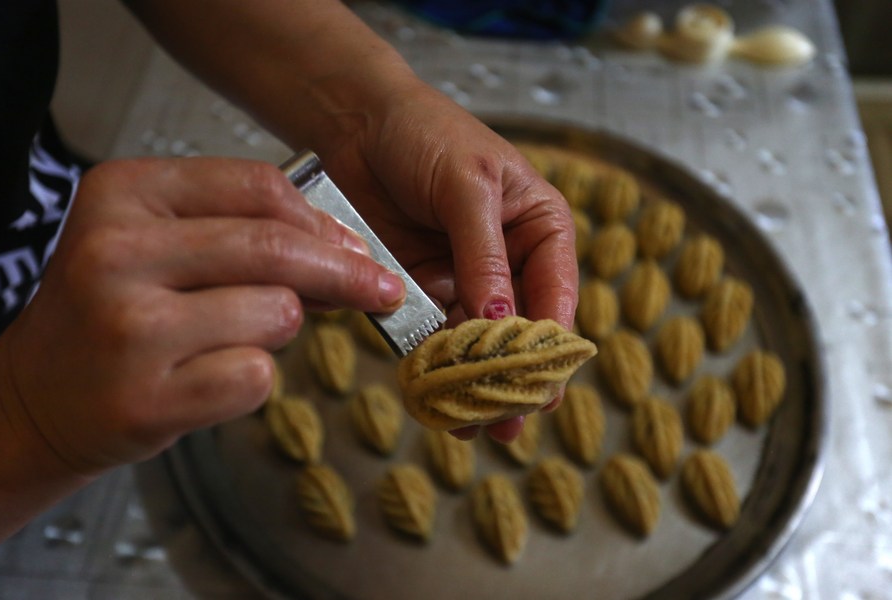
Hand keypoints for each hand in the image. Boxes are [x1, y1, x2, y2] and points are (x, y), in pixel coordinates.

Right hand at [0, 157, 404, 477]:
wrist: (39, 395)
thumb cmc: (113, 314)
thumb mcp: (158, 242)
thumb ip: (241, 232)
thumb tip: (346, 248)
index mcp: (124, 193)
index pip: (258, 187)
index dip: (323, 220)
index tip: (356, 247)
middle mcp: (117, 252)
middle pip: (275, 247)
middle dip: (344, 273)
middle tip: (378, 289)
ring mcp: (128, 327)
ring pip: (275, 313)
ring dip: (278, 331)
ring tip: (227, 339)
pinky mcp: (144, 397)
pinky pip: (256, 375)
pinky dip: (253, 378)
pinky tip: (207, 377)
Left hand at [316, 82, 578, 441]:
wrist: (356, 124)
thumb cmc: (425, 133)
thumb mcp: (466, 185)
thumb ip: (483, 254)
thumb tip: (500, 321)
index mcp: (538, 229)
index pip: (556, 294)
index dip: (549, 343)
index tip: (540, 384)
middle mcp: (506, 262)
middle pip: (519, 331)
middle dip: (513, 377)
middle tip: (506, 422)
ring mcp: (463, 280)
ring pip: (475, 345)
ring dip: (471, 383)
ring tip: (468, 423)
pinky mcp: (420, 291)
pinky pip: (430, 336)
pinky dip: (432, 368)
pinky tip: (432, 396)